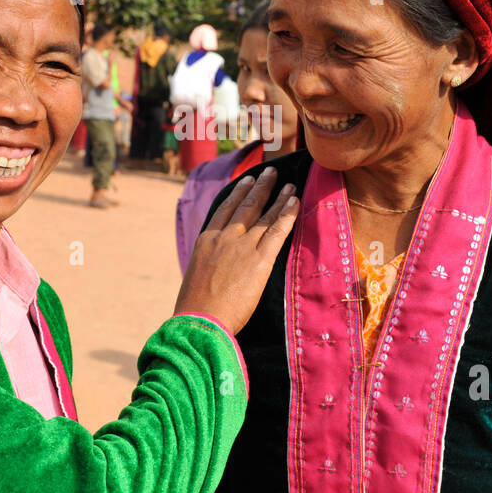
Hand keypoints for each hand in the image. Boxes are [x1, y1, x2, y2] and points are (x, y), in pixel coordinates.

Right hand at [173, 166, 298, 335]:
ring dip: (278, 197)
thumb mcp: (197, 278)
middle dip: (260, 187)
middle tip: (270, 173)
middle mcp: (224, 238)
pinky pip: (278, 231)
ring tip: (288, 185)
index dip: (238, 193)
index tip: (246, 180)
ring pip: (264, 215)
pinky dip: (287, 215)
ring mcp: (243, 247)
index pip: (225, 209)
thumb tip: (218, 270)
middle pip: (246, 206)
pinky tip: (295, 202)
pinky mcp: (260, 260)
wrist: (201, 320)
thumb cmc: (196, 309)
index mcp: (206, 241)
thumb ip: (210, 267)